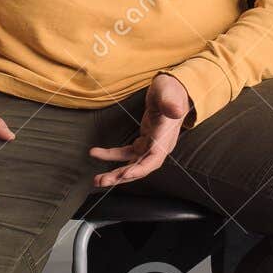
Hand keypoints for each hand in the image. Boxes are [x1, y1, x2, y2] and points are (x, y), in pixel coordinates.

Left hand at [90, 73, 190, 187]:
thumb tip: (175, 110)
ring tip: (97, 179)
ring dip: (115, 173)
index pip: (154, 159)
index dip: (140, 169)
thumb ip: (171, 103)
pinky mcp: (144, 141)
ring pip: (132, 164)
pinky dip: (112, 155)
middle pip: (140, 167)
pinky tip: (97, 153)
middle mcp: (160, 146)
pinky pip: (126, 152)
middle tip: (102, 182)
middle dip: (121, 177)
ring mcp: (151, 145)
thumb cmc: (171, 90)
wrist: (173, 89)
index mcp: (165, 138)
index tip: (124, 175)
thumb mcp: (169, 93)